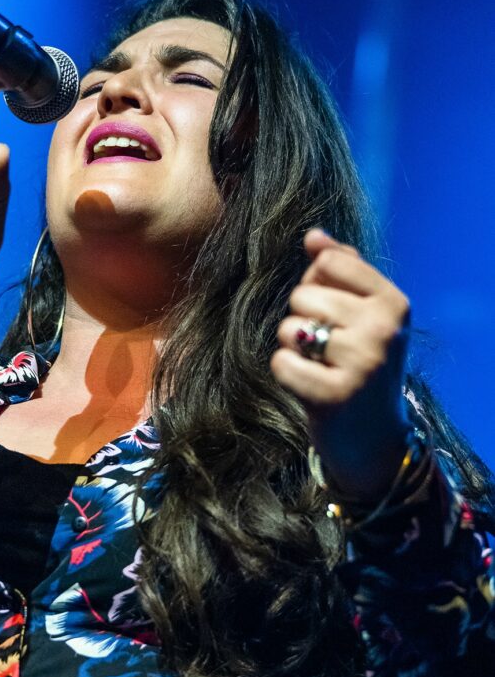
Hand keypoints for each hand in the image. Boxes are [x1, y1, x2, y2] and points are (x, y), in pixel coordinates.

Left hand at [270, 229, 410, 501]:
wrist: (374, 441)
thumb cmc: (362, 366)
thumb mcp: (366, 316)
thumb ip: (343, 269)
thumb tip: (313, 235)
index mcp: (394, 303)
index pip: (331, 261)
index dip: (316, 282)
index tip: (334, 312)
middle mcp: (383, 330)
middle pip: (304, 294)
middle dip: (301, 318)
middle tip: (325, 348)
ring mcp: (361, 364)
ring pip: (289, 327)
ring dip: (292, 346)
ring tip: (318, 366)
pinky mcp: (333, 396)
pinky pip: (282, 362)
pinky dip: (286, 373)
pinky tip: (308, 386)